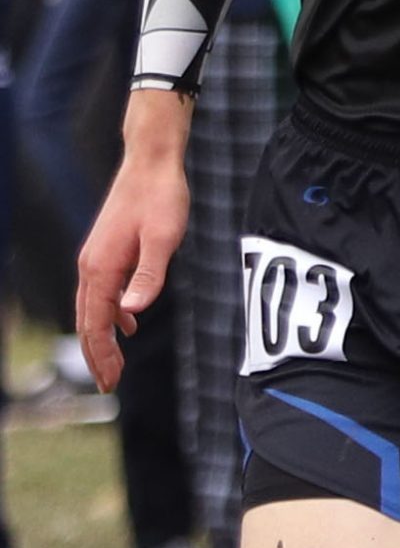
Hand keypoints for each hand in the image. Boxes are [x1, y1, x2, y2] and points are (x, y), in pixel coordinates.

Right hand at [75, 151, 190, 391]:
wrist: (151, 163)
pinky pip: (103, 292)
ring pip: (93, 308)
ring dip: (103, 337)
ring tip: (115, 364)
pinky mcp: (108, 251)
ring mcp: (97, 258)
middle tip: (110, 385)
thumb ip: (149, 276)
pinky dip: (112, 315)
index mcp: (101, 268)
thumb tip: (131, 314)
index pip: (95, 323)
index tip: (111, 382)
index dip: (101, 355)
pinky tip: (129, 325)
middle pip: (88, 321)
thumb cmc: (162, 199)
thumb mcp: (163, 239)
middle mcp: (91, 266)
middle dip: (97, 355)